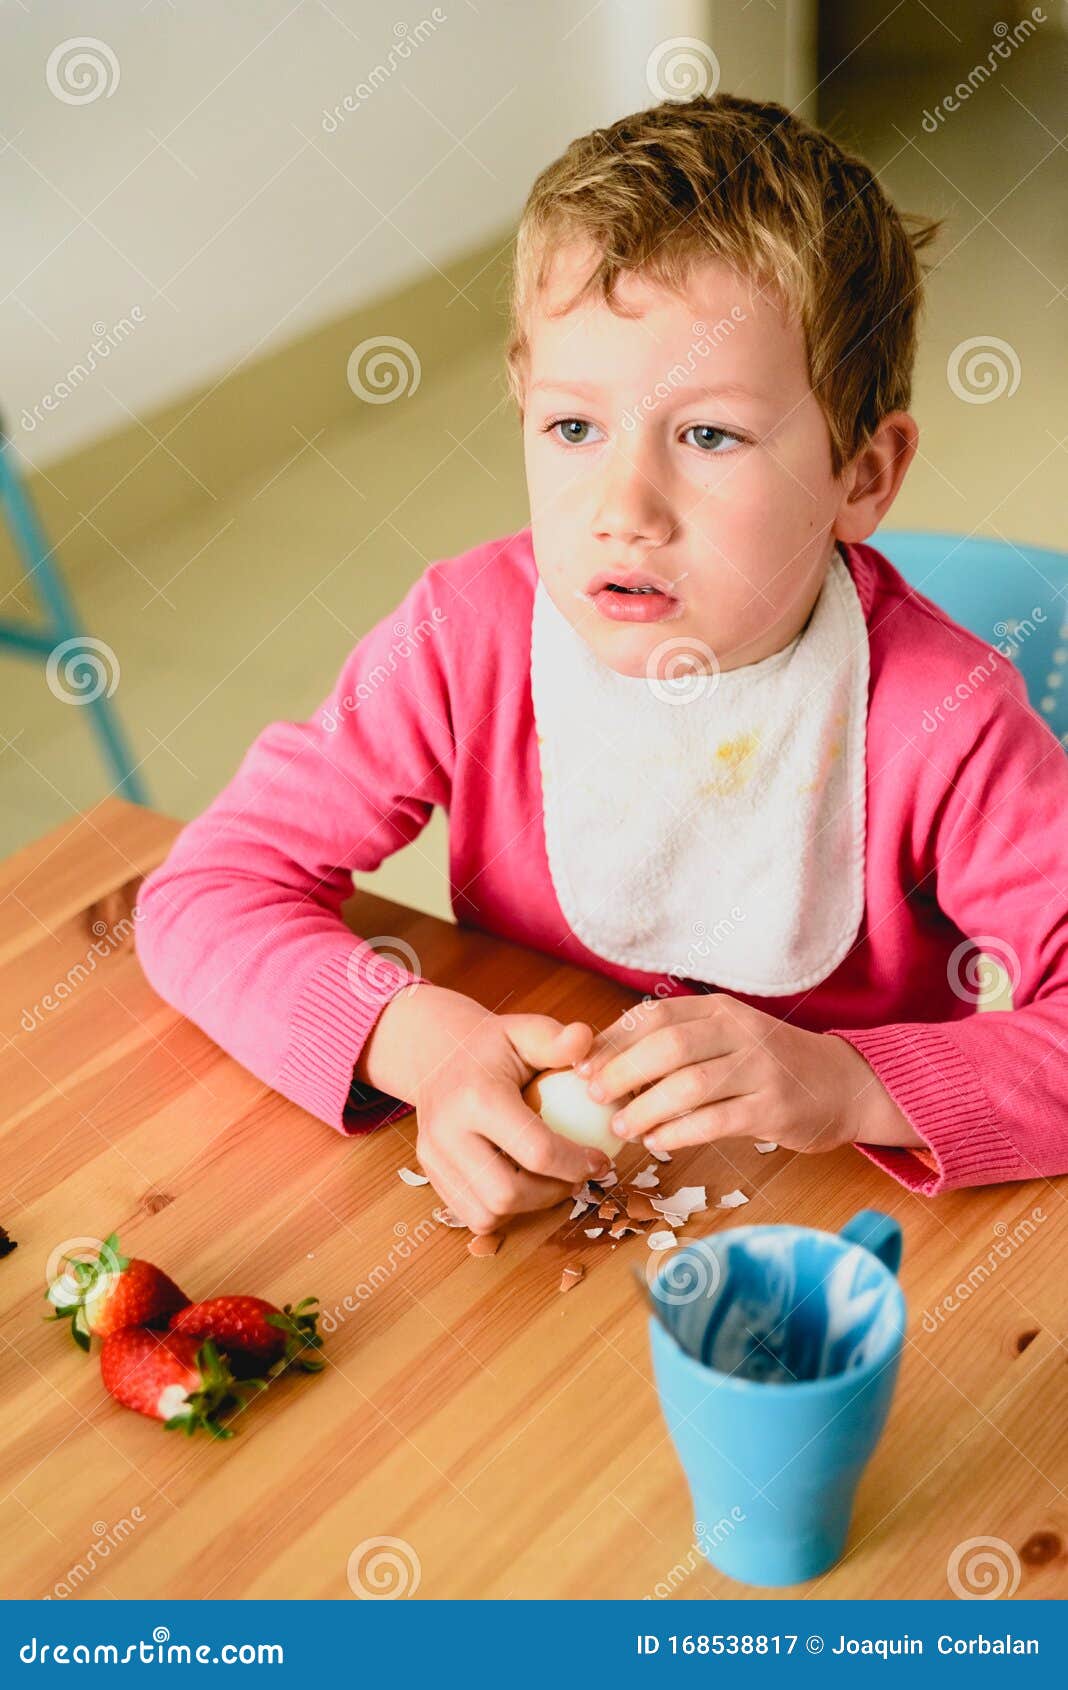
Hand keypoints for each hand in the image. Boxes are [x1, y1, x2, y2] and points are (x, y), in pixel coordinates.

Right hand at [407, 992, 607, 1232]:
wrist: (437, 1054)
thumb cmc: (491, 1045)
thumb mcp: (524, 1032)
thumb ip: (555, 1039)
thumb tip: (584, 1040)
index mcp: (477, 1097)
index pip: (536, 1151)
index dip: (577, 1164)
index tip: (600, 1161)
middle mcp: (448, 1132)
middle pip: (507, 1193)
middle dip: (552, 1193)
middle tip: (576, 1176)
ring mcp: (433, 1157)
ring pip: (488, 1213)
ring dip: (528, 1206)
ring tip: (550, 1181)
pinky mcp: (431, 1174)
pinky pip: (472, 1215)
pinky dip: (503, 1210)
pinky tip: (522, 1182)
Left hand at [575, 993, 919, 1156]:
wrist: (843, 1084)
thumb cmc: (770, 1065)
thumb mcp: (727, 1039)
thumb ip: (678, 1045)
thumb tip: (605, 1062)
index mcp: (720, 1011)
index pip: (655, 1016)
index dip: (613, 1040)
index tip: (581, 1065)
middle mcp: (740, 1032)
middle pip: (668, 1045)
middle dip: (622, 1070)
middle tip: (593, 1095)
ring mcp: (760, 1069)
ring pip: (689, 1085)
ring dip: (646, 1108)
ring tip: (620, 1127)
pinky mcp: (773, 1108)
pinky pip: (716, 1121)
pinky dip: (680, 1133)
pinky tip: (658, 1143)